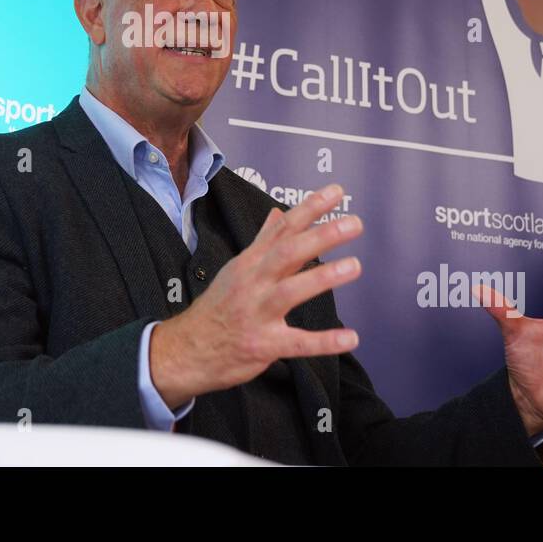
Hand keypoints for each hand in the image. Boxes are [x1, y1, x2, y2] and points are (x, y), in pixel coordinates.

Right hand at [149, 185, 362, 407]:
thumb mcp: (237, 269)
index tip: (336, 191)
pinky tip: (350, 337)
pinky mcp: (263, 345)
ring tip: (354, 266)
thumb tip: (278, 212)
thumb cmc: (218, 307)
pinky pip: (296, 343)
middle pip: (286, 253)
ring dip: (322, 278)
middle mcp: (253, 283)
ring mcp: (257, 314)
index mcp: (250, 262)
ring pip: (290, 292)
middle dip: (320, 236)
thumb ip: (263, 241)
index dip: (309, 209)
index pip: (282, 229)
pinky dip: (323, 342)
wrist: (187, 350)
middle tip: (353, 224)